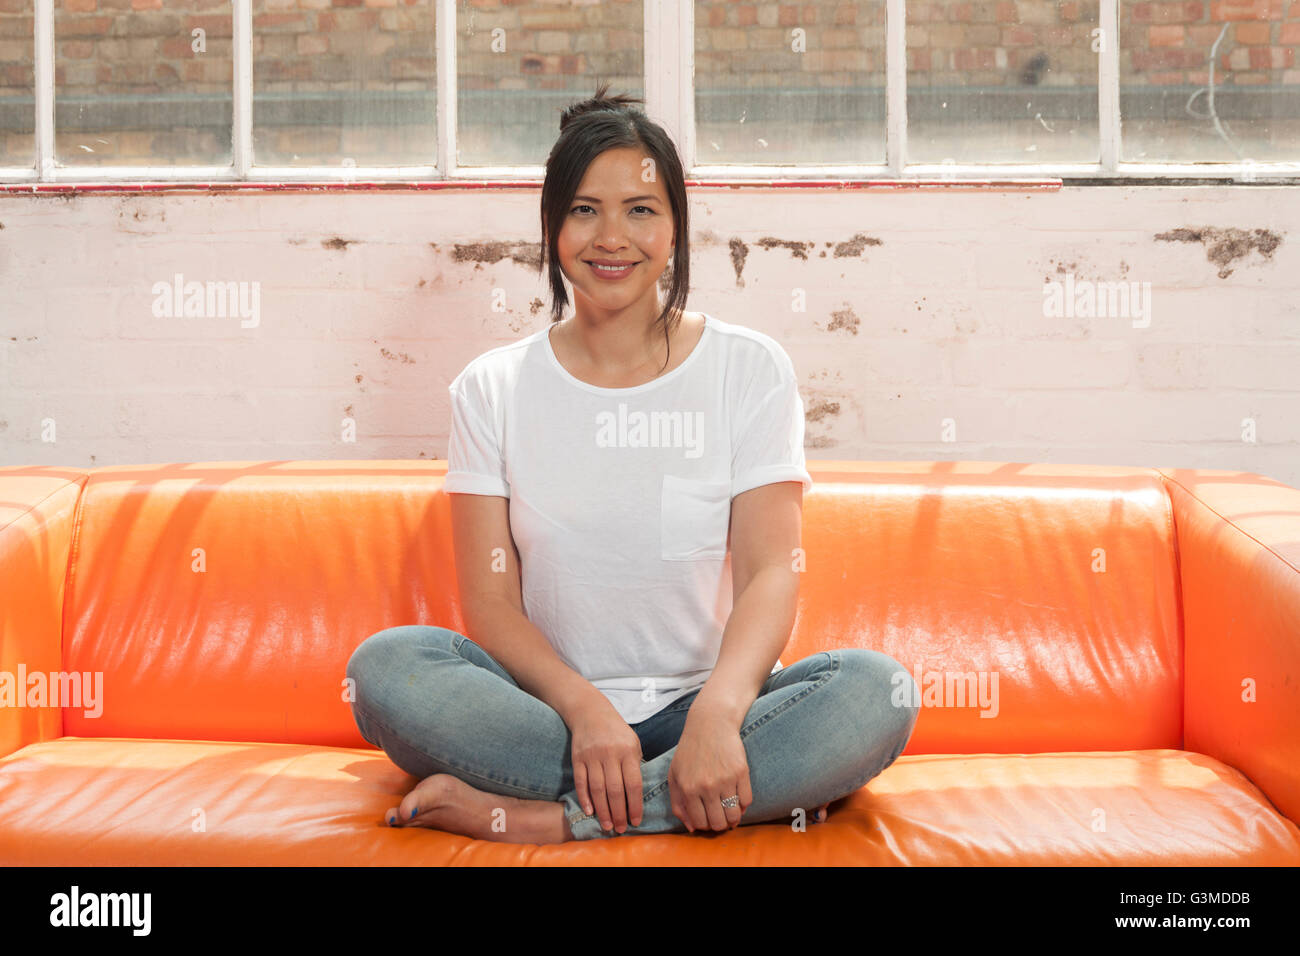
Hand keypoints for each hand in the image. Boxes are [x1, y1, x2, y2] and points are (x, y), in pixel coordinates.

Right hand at [566, 698, 643, 832]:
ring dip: (603, 811)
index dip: (635, 805)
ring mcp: (592, 756)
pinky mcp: (577, 758)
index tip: (636, 821)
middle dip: (619, 813)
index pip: (633, 784)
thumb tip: (638, 795)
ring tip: (607, 826)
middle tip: (620, 829)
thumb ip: (636, 766)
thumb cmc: (616, 732)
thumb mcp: (633, 743)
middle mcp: (610, 754)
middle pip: (615, 790)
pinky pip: (581, 782)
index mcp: (628, 751)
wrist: (590, 712)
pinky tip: (590, 812)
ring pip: (597, 789)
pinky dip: (585, 798)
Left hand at [668, 709, 752, 832]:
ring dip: (733, 819)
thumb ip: (678, 804)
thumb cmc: (690, 751)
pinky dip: (744, 805)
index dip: (704, 826)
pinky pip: (747, 801)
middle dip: (720, 825)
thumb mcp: (674, 775)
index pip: (699, 823)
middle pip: (718, 823)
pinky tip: (737, 798)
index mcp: (687, 789)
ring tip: (730, 812)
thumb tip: (691, 828)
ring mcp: (725, 780)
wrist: (710, 724)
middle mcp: (706, 787)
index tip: (707, 819)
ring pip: (734, 816)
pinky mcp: (741, 772)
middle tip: (720, 817)